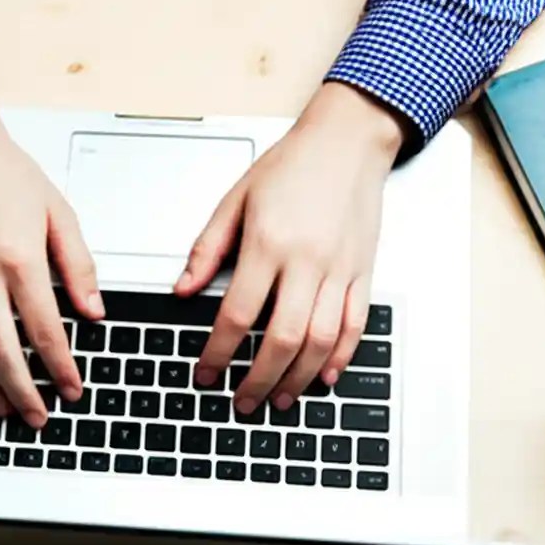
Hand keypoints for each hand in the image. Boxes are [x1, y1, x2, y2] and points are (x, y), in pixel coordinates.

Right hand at [0, 66, 104, 426]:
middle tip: (39, 416)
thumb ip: (78, 265)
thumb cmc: (3, 172)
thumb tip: (93, 310)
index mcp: (18, 256)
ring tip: (3, 408)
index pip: (44, 329)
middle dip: (23, 393)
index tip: (72, 388)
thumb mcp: (58, 211)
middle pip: (1, 352)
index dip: (60, 367)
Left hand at [174, 82, 404, 414]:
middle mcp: (307, 262)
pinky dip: (341, 357)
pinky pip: (355, 325)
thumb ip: (206, 249)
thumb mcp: (235, 200)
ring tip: (279, 399)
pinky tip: (324, 376)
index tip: (205, 374)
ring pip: (321, 341)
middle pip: (282, 338)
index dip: (218, 353)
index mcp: (268, 244)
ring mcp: (340, 270)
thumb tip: (181, 290)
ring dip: (299, 378)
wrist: (347, 142)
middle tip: (242, 402)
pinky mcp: (364, 272)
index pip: (237, 314)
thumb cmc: (291, 166)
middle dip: (258, 379)